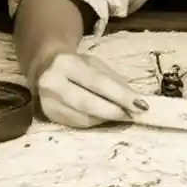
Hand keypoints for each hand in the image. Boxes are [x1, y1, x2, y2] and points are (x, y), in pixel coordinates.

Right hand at [31, 50, 148, 127]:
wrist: (44, 66)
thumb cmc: (77, 64)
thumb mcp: (95, 64)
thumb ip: (114, 81)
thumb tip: (135, 101)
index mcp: (66, 63)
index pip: (97, 82)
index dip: (120, 95)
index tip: (141, 105)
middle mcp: (52, 82)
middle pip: (88, 103)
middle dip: (114, 111)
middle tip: (134, 115)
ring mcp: (48, 102)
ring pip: (83, 117)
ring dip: (106, 119)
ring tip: (122, 116)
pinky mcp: (49, 116)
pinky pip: (77, 124)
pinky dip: (95, 123)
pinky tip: (105, 118)